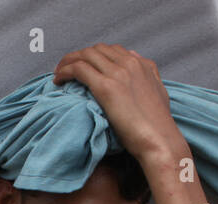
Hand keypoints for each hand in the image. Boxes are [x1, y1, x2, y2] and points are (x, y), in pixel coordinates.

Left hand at [51, 44, 180, 160]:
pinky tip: (58, 80)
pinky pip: (79, 69)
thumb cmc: (157, 125)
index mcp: (142, 65)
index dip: (94, 56)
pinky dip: (65, 71)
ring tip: (59, 73)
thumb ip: (148, 75)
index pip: (112, 50)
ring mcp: (118, 73)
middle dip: (79, 56)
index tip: (83, 66)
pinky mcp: (106, 86)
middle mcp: (130, 63)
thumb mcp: (158, 92)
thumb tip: (136, 60)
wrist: (158, 139)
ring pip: (85, 56)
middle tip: (66, 68)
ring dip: (68, 62)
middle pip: (96, 50)